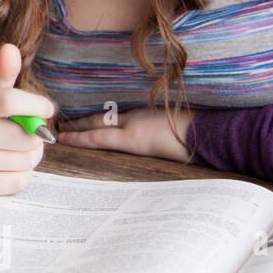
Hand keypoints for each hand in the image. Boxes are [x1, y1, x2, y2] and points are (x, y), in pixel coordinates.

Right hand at [0, 43, 54, 196]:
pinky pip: (19, 181)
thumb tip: (11, 50)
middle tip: (25, 128)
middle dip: (34, 132)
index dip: (35, 105)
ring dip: (30, 152)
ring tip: (15, 145)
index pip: (9, 102)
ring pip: (26, 160)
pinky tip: (7, 161)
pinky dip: (21, 172)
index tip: (46, 107)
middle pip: (25, 136)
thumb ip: (2, 72)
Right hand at [55, 106, 193, 161]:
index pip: (97, 137)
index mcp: (132, 138)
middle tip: (61, 128)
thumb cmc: (186, 152)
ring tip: (79, 123)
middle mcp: (133, 123)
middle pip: (99, 122)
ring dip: (92, 120)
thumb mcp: (158, 160)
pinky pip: (123, 115)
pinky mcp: (151, 112)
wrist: (210, 133)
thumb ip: (135, 156)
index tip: (61, 138)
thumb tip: (117, 158)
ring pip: (110, 117)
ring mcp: (142, 115)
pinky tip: (110, 120)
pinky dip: (109, 118)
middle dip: (78, 125)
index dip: (78, 138)